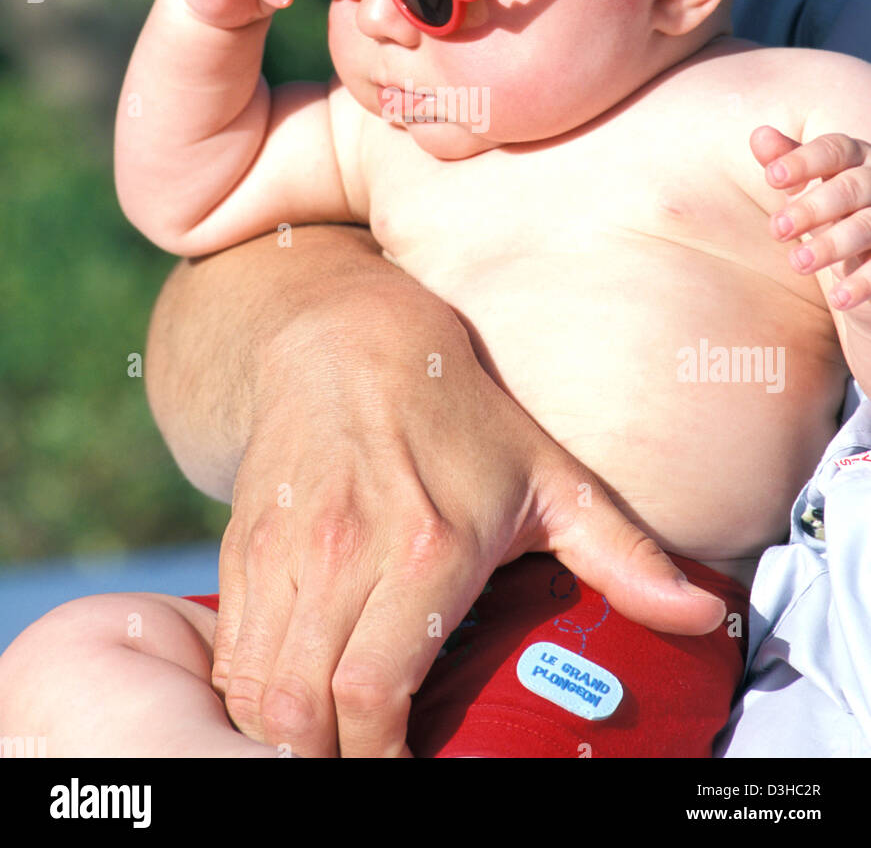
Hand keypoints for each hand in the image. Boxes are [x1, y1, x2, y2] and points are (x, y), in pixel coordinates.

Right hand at [209, 300, 726, 757]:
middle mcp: (343, 552)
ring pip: (256, 688)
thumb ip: (622, 555)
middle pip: (301, 712)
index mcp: (426, 548)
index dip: (381, 760)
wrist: (345, 339)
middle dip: (327, 761)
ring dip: (283, 733)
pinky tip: (290, 698)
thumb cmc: (456, 412)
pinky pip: (229, 646)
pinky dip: (250, 690)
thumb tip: (703, 615)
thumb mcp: (546, 476)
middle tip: (365, 763)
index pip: (374, 698)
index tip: (406, 770)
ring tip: (329, 742)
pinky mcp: (242, 538)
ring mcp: (284, 546)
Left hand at [751, 124, 870, 327]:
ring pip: (868, 225)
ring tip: (797, 262)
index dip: (804, 160)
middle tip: (777, 230)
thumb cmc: (834, 215)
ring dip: (831, 245)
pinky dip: (863, 282)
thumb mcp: (807, 190)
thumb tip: (759, 135)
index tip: (772, 178)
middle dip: (812, 207)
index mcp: (858, 159)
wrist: (870, 267)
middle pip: (852, 187)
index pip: (835, 149)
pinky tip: (839, 298)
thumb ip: (786, 163)